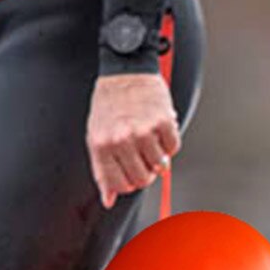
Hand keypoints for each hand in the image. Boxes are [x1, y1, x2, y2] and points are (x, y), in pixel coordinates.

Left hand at [87, 73, 178, 208]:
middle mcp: (122, 139)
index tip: (131, 174)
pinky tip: (158, 129)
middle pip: (143, 179)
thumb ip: (102, 170)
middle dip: (145, 171)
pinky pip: (173, 149)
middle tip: (142, 156)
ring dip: (157, 155)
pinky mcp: (163, 122)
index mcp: (102, 145)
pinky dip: (169, 143)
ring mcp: (143, 131)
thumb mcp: (96, 136)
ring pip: (160, 166)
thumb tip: (108, 200)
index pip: (120, 185)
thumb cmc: (110, 103)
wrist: (125, 69)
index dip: (128, 184)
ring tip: (149, 138)